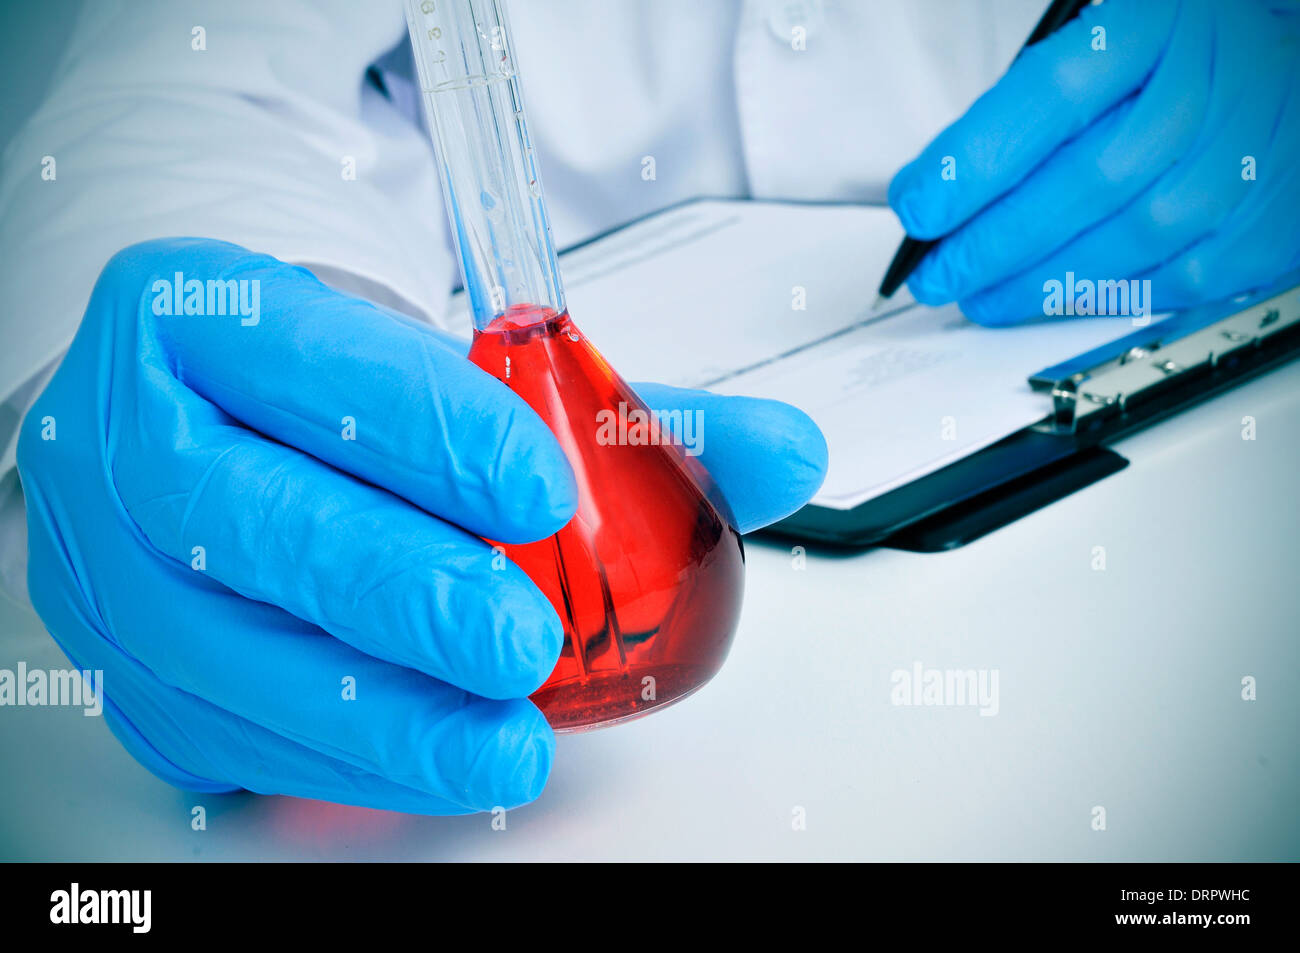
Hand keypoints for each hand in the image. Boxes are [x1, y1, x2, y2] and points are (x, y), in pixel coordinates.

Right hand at [17, 239, 826, 814]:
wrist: (193, 435)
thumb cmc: (332, 396)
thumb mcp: (449, 368)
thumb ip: (620, 411)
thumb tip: (786, 450)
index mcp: (210, 316)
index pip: (312, 360)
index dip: (425, 425)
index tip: (540, 488)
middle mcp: (135, 436)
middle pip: (253, 519)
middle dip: (401, 585)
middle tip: (524, 637)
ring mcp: (114, 567)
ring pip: (229, 649)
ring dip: (377, 707)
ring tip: (505, 735)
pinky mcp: (136, 673)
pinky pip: (233, 729)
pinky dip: (346, 755)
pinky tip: (439, 754)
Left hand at [889, 0, 1299, 324]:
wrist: (1287, 82)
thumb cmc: (1181, 64)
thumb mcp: (1104, 49)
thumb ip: (1023, 111)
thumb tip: (934, 188)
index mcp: (1151, 32)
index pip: (1048, 100)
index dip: (973, 163)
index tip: (918, 208)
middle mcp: (1199, 98)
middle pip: (1078, 185)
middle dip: (989, 244)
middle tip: (937, 274)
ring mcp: (1234, 169)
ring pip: (1118, 248)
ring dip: (1031, 285)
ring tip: (981, 298)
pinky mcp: (1255, 232)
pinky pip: (1163, 284)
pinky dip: (1097, 298)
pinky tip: (1053, 299)